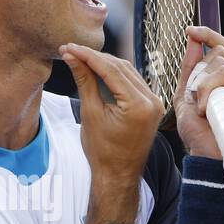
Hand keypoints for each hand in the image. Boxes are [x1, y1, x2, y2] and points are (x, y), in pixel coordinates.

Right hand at [59, 43, 161, 184]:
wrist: (117, 175)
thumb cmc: (102, 151)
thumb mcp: (91, 113)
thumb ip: (84, 81)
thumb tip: (72, 57)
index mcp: (139, 105)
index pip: (111, 70)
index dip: (88, 56)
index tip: (69, 48)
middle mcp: (152, 101)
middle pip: (121, 67)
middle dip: (95, 58)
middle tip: (71, 50)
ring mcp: (155, 102)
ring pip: (128, 72)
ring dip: (105, 64)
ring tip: (81, 57)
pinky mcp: (152, 105)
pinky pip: (133, 82)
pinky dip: (116, 75)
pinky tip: (98, 69)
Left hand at [174, 26, 223, 158]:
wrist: (207, 156)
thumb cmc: (200, 133)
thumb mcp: (187, 95)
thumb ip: (190, 68)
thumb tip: (192, 38)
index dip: (209, 35)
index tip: (190, 31)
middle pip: (220, 51)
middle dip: (200, 73)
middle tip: (197, 100)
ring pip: (221, 62)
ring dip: (203, 86)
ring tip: (204, 110)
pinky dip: (210, 91)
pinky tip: (208, 110)